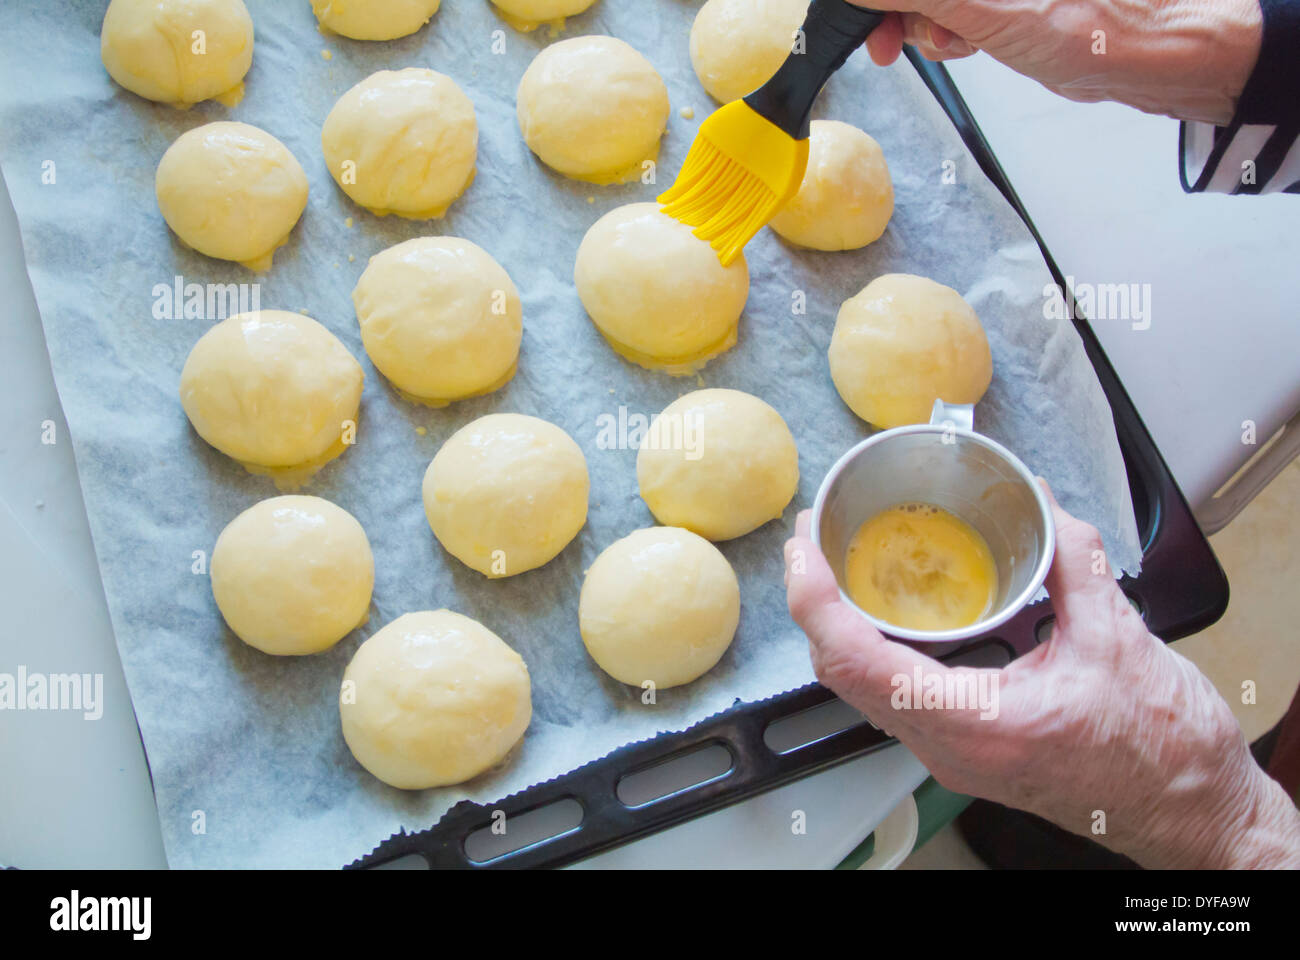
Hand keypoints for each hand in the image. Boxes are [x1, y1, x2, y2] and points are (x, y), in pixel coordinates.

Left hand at [784, 482, 1299, 867]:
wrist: (1192, 814)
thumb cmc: (1164, 748)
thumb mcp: (1120, 636)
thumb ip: (1072, 559)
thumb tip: (1038, 499)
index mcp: (977, 723)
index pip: (859, 661)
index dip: (816, 601)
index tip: (804, 550)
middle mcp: (949, 748)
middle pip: (845, 676)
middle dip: (816, 604)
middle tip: (812, 543)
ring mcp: (951, 755)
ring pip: (862, 692)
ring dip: (839, 628)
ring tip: (833, 567)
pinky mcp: (963, 750)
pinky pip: (892, 699)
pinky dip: (872, 649)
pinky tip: (881, 611)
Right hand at [851, 0, 1262, 124]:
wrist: (1141, 55)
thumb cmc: (1089, 27)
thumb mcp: (984, 12)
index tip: (858, 15)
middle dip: (900, 11)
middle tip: (885, 45)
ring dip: (923, 24)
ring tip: (950, 45)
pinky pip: (951, 9)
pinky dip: (946, 31)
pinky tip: (962, 46)